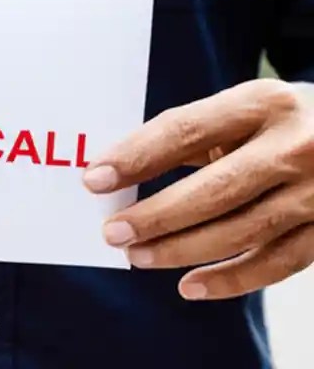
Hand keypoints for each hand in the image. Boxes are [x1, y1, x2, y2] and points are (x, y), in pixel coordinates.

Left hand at [83, 78, 313, 299]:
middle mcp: (297, 146)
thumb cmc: (278, 124)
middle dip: (157, 216)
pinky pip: (277, 263)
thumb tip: (118, 174)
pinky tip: (189, 285)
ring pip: (243, 231)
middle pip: (215, 190)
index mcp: (264, 102)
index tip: (94, 179)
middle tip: (113, 232)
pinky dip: (230, 279)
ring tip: (137, 256)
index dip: (137, 157)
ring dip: (182, 250)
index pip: (187, 130)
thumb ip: (192, 136)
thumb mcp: (244, 110)